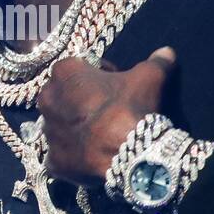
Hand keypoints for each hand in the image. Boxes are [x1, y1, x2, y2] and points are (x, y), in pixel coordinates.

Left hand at [35, 46, 177, 185]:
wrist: (128, 154)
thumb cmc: (131, 108)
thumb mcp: (149, 78)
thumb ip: (156, 62)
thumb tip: (166, 52)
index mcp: (63, 73)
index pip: (81, 67)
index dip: (102, 75)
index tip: (118, 85)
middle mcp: (48, 100)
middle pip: (66, 95)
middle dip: (83, 101)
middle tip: (109, 110)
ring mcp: (47, 132)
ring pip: (61, 125)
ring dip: (77, 126)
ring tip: (102, 134)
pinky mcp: (52, 161)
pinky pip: (61, 154)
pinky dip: (74, 155)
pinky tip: (93, 154)